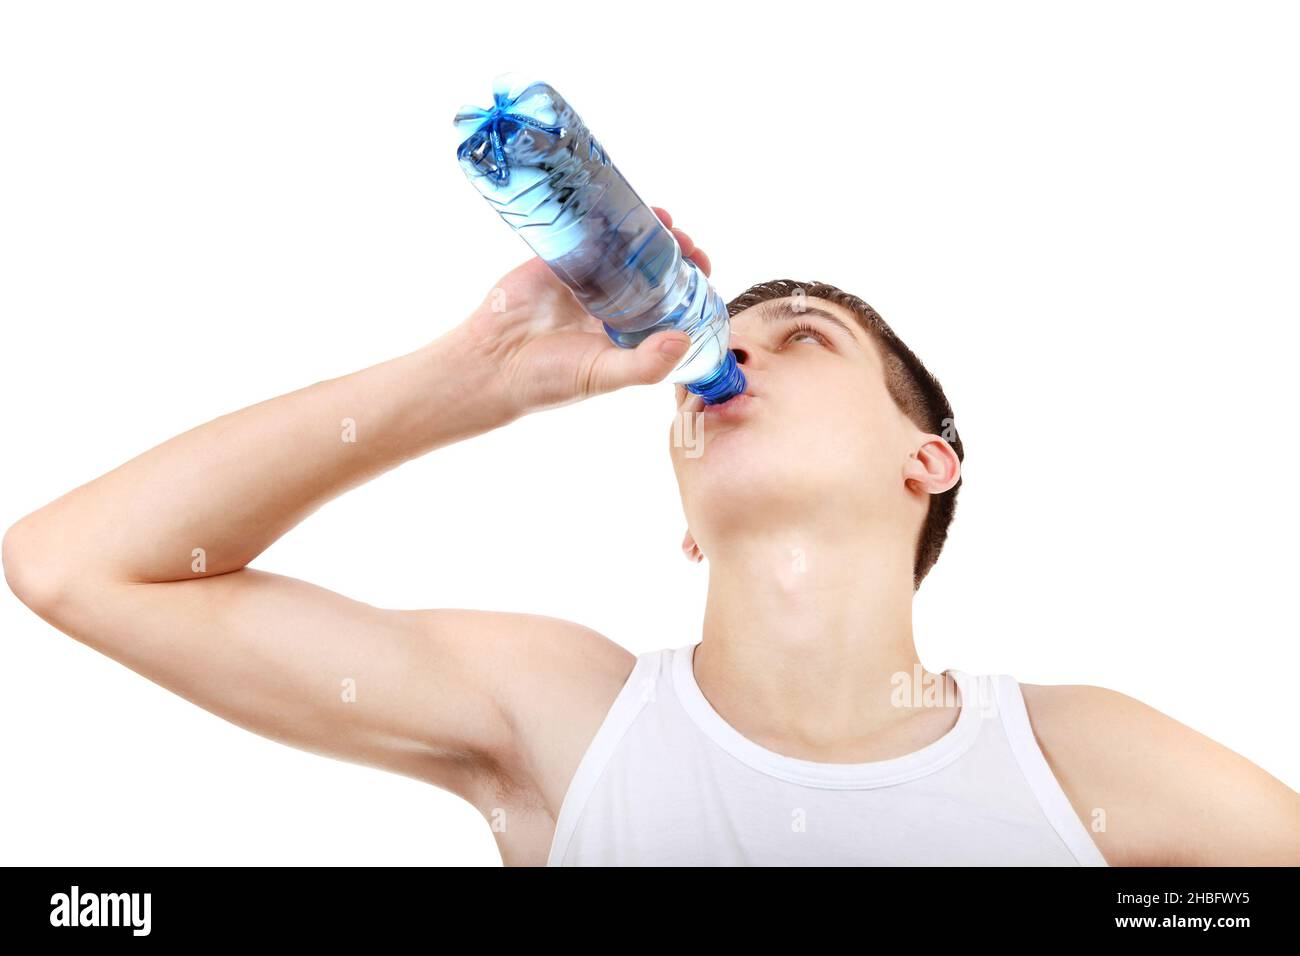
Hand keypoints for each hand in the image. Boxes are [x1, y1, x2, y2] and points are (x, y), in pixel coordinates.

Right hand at [458, 207, 712, 415]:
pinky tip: (625, 208)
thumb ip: (645, 364)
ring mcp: (588, 279)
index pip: (672, 301)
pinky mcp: (561, 260)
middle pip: (654, 268)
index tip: (702, 267)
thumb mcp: (604, 377)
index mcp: (631, 332)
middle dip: (675, 251)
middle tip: (684, 242)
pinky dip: (608, 218)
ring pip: (626, 246)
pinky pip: (589, 232)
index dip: (691, 282)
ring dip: (648, 230)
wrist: (492, 364)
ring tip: (663, 221)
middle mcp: (614, 303)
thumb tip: (683, 340)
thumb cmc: (548, 381)